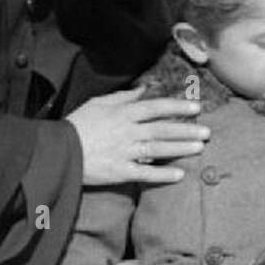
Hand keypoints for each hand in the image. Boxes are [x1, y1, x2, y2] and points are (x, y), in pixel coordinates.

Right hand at [66, 87, 209, 186]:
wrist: (56, 151)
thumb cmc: (78, 124)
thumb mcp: (98, 103)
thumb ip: (123, 97)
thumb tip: (145, 89)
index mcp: (122, 113)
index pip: (155, 108)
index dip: (177, 107)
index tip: (196, 108)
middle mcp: (126, 132)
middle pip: (162, 129)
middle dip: (186, 130)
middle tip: (208, 131)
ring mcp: (123, 152)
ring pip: (157, 149)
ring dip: (180, 148)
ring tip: (200, 147)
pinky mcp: (118, 172)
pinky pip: (144, 174)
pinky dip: (162, 175)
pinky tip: (180, 175)